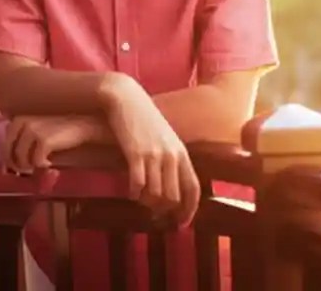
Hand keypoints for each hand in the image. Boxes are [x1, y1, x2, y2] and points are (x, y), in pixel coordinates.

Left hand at [3, 115, 96, 173]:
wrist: (81, 124)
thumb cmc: (58, 130)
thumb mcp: (36, 130)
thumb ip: (21, 141)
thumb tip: (9, 164)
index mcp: (18, 120)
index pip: (5, 145)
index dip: (9, 160)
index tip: (16, 168)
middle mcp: (22, 122)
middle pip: (10, 154)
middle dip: (18, 166)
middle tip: (28, 172)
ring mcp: (32, 130)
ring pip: (22, 159)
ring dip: (30, 167)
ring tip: (41, 165)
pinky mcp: (44, 140)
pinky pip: (36, 161)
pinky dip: (43, 165)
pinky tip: (50, 163)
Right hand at [104, 79, 200, 225]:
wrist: (127, 98)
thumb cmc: (145, 119)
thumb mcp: (166, 138)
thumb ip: (172, 159)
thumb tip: (173, 187)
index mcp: (182, 153)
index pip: (193, 189)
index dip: (189, 210)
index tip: (182, 223)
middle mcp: (171, 156)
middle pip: (174, 197)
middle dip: (165, 210)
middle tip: (155, 214)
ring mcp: (154, 154)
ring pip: (155, 194)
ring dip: (147, 202)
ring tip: (141, 200)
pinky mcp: (136, 153)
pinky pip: (138, 184)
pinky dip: (134, 193)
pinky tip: (130, 191)